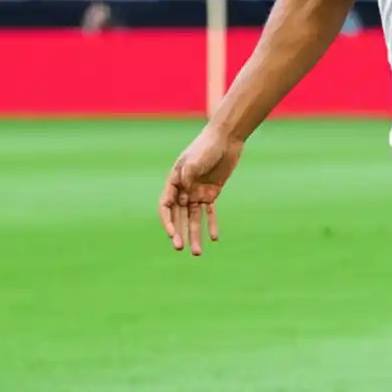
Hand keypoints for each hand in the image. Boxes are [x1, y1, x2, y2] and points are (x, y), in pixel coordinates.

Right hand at [158, 128, 243, 255]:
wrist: (226, 139)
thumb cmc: (207, 146)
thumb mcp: (195, 160)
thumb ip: (188, 176)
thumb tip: (184, 195)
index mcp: (174, 181)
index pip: (166, 206)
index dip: (167, 221)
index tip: (172, 234)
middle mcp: (184, 189)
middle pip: (178, 216)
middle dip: (179, 233)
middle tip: (180, 248)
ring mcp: (197, 192)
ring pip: (193, 218)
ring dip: (194, 234)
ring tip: (197, 253)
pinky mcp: (211, 193)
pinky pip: (209, 213)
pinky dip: (211, 225)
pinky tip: (213, 238)